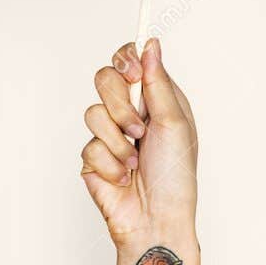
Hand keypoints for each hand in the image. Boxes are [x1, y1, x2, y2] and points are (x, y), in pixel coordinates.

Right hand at [81, 39, 197, 250]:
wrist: (157, 220)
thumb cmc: (176, 177)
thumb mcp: (175, 123)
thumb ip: (158, 82)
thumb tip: (151, 44)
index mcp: (154, 100)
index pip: (130, 61)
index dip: (125, 59)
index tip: (132, 73)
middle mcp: (130, 112)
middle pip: (104, 78)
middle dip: (120, 106)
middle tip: (138, 127)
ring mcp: (109, 134)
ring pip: (93, 113)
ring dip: (119, 141)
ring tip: (135, 160)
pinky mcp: (93, 157)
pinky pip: (89, 146)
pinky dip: (111, 163)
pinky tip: (124, 177)